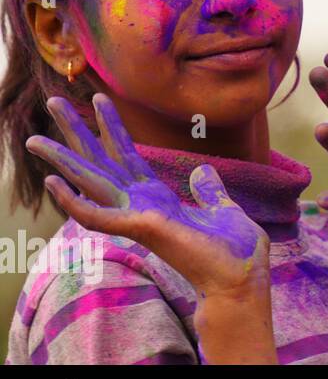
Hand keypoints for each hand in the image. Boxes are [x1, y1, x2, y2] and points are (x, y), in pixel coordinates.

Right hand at [27, 94, 268, 297]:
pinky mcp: (140, 228)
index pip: (127, 154)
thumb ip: (209, 190)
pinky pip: (96, 215)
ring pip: (90, 180)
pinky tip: (53, 182)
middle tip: (53, 99)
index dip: (112, 126)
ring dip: (63, 158)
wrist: (242, 279)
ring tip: (33, 137)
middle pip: (101, 160)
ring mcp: (137, 217)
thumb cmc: (235, 252)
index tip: (99, 98)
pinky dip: (73, 202)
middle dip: (77, 130)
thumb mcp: (223, 210)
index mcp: (157, 199)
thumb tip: (202, 170)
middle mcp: (140, 205)